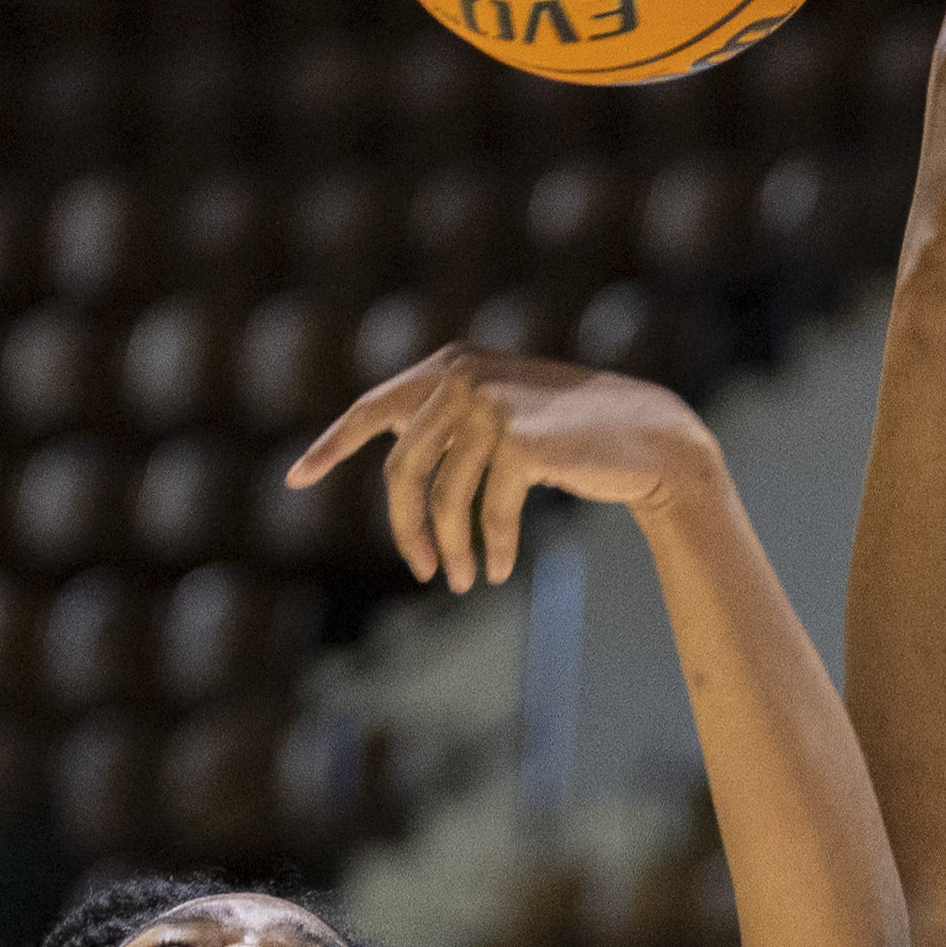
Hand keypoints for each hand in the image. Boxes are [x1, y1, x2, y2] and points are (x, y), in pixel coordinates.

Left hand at [287, 344, 717, 590]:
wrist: (649, 439)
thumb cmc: (573, 438)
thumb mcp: (503, 421)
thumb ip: (453, 428)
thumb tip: (403, 477)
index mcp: (451, 366)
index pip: (374, 408)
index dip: (332, 445)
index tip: (296, 478)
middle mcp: (463, 376)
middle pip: (403, 468)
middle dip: (408, 527)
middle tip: (424, 570)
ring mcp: (489, 406)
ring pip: (444, 497)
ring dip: (452, 547)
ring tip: (464, 581)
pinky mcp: (518, 441)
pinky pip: (489, 510)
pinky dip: (490, 546)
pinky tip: (496, 571)